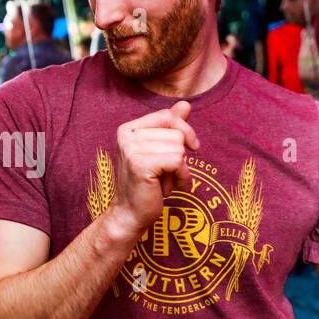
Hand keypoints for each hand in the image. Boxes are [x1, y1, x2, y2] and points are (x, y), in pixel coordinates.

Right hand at [106, 101, 200, 240]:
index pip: (167, 116)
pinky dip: (182, 176)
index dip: (184, 131)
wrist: (131, 214)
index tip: (192, 148)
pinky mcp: (140, 164)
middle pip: (176, 132)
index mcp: (128, 129)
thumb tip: (185, 104)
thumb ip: (171, 127)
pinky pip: (178, 161)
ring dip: (180, 168)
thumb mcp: (160, 152)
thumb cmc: (147, 184)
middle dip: (180, 155)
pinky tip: (170, 188)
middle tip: (165, 174)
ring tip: (165, 181)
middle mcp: (126, 135)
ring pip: (179, 147)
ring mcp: (131, 149)